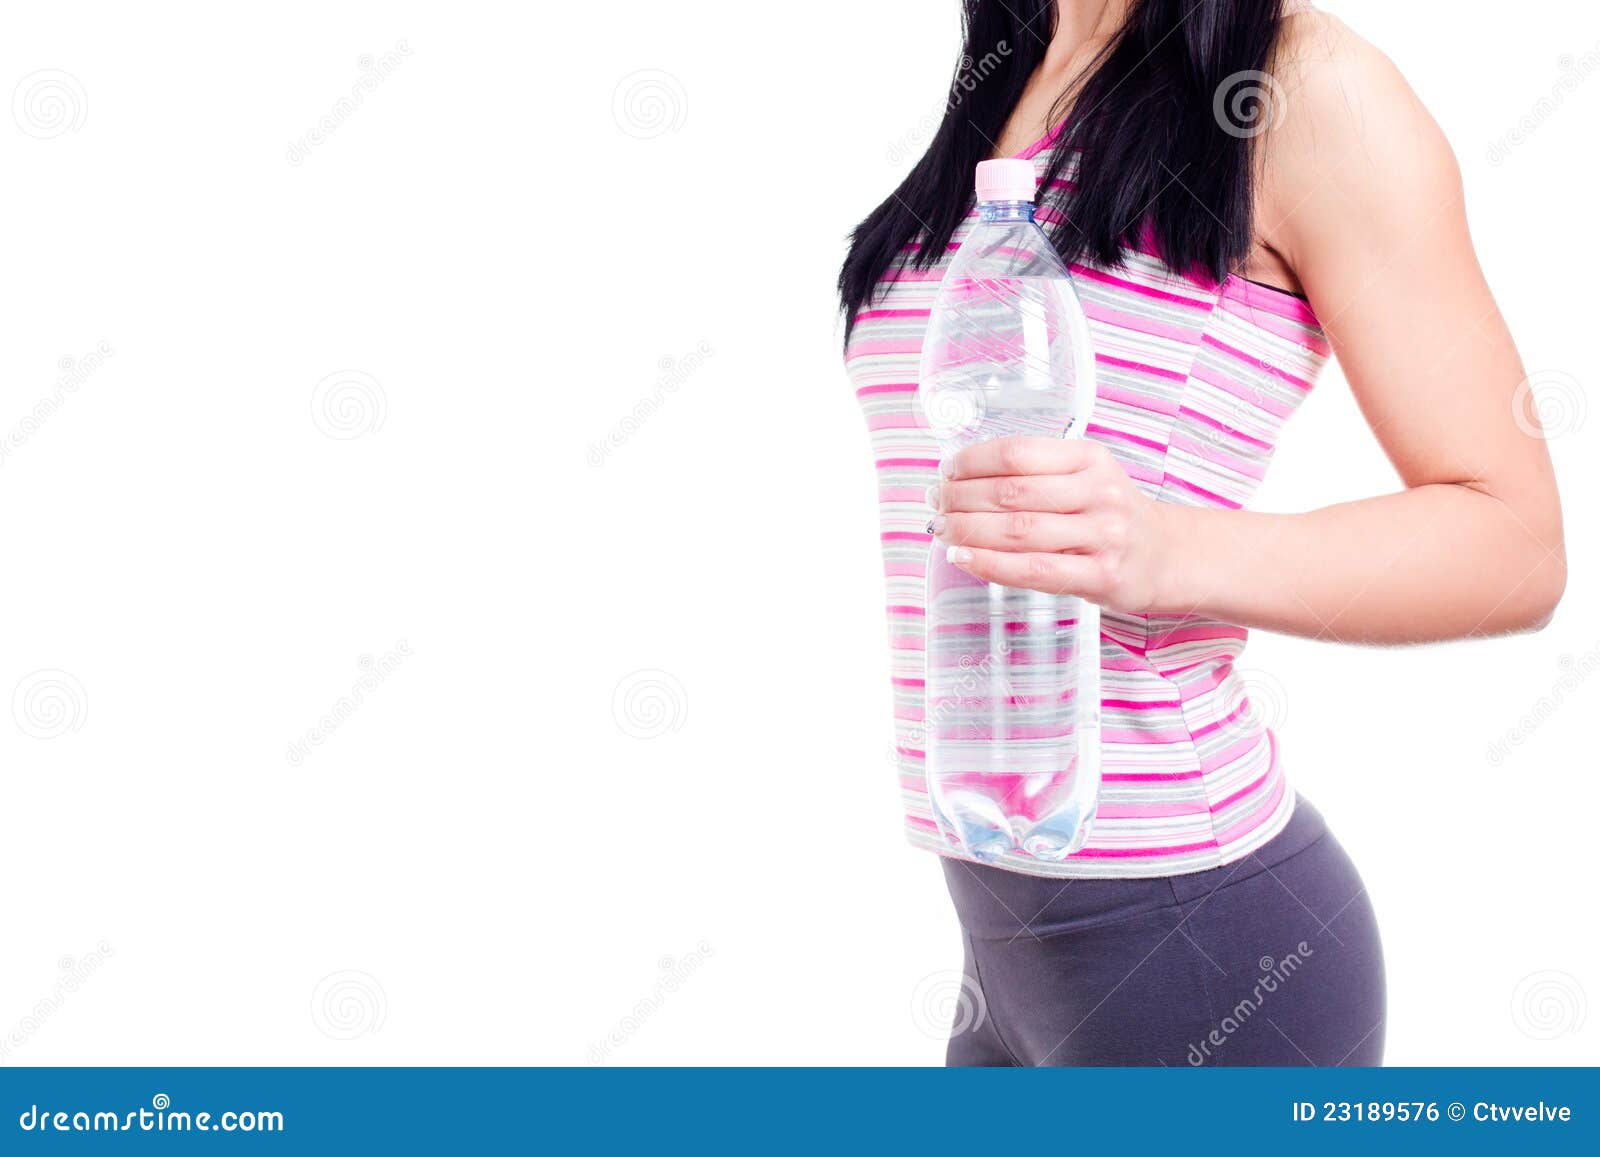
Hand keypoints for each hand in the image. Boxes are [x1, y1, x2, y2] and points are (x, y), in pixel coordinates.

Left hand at [928, 435, 1177, 612]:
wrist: (1166, 555)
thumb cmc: (1110, 516)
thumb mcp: (1085, 477)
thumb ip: (1035, 474)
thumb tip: (960, 479)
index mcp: (1090, 458)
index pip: (1018, 453)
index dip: (972, 462)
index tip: (947, 471)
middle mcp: (1100, 492)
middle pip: (1012, 492)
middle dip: (962, 498)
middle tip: (937, 504)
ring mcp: (1103, 535)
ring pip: (1018, 531)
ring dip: (968, 531)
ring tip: (942, 530)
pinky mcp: (1101, 576)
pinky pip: (1033, 570)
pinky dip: (990, 564)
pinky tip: (963, 557)